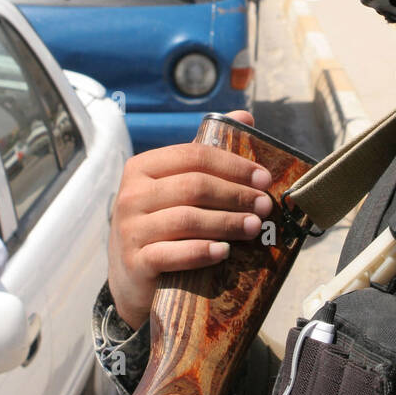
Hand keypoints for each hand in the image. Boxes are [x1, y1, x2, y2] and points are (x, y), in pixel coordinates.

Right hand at [107, 110, 274, 330]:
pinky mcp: (135, 262)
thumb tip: (245, 116)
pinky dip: (201, 252)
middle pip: (194, 186)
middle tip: (265, 206)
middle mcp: (131, 195)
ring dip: (227, 223)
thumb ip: (206, 152)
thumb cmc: (162, 224)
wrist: (130, 278)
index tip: (264, 178)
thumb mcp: (177, 185)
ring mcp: (130, 229)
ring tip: (254, 227)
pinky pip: (172, 254)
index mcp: (142, 167)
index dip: (234, 165)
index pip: (194, 156)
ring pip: (187, 219)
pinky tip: (224, 252)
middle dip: (236, 195)